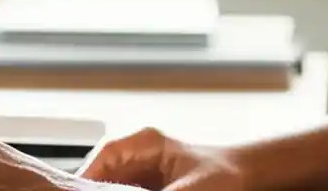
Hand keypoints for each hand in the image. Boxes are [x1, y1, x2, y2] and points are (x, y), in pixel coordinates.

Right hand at [80, 128, 245, 190]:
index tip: (77, 190)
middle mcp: (141, 153)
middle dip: (95, 187)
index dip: (87, 175)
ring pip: (113, 184)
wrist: (250, 176)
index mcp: (147, 141)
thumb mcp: (192, 189)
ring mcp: (144, 170)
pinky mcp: (150, 186)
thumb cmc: (226, 174)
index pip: (106, 154)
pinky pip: (126, 189)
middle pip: (104, 172)